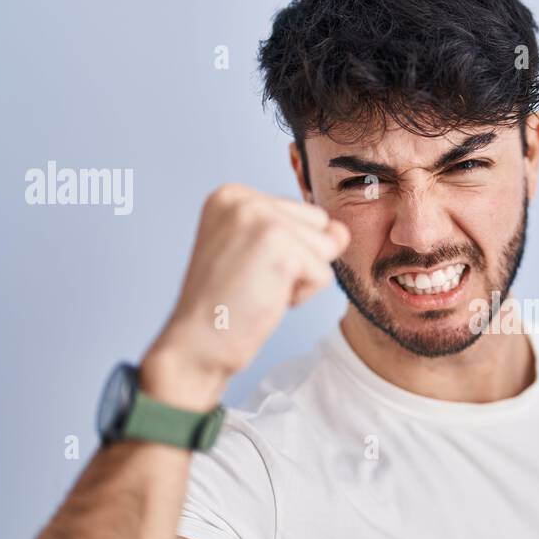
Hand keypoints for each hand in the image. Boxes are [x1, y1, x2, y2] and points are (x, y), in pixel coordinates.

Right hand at [140, 183, 349, 409]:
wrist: (197, 344)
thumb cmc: (227, 305)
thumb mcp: (264, 256)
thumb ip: (304, 233)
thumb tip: (341, 231)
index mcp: (232, 194)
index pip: (300, 214)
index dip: (285, 251)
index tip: (245, 268)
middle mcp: (243, 198)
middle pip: (318, 223)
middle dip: (299, 259)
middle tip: (253, 280)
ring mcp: (260, 217)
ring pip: (326, 246)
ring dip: (302, 279)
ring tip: (259, 288)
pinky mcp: (279, 244)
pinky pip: (323, 274)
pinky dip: (302, 296)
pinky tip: (265, 299)